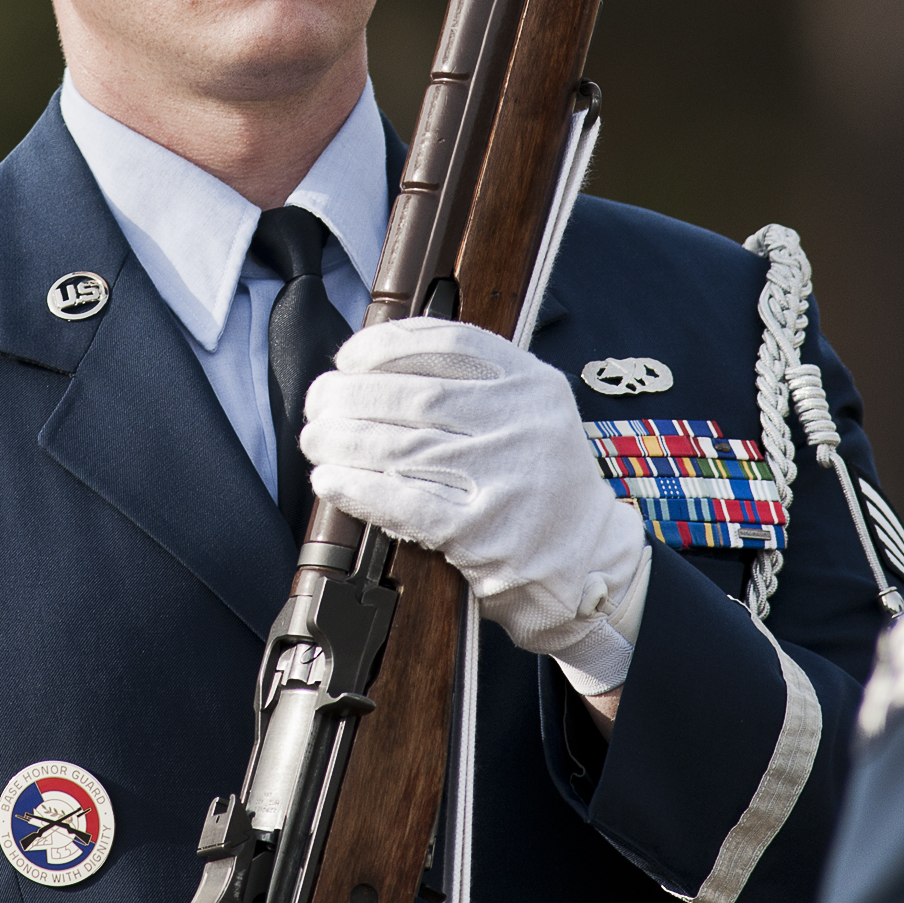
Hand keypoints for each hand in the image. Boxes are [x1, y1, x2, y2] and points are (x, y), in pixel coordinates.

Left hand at [301, 317, 650, 691]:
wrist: (587, 558)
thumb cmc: (541, 480)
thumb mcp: (530, 411)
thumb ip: (472, 381)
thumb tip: (374, 364)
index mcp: (532, 384)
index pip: (449, 344)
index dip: (385, 345)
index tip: (349, 357)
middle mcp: (522, 424)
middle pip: (414, 395)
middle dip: (350, 395)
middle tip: (319, 402)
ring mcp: (503, 478)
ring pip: (400, 445)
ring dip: (342, 440)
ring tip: (316, 439)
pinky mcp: (481, 533)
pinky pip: (403, 502)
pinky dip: (358, 488)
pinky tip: (330, 481)